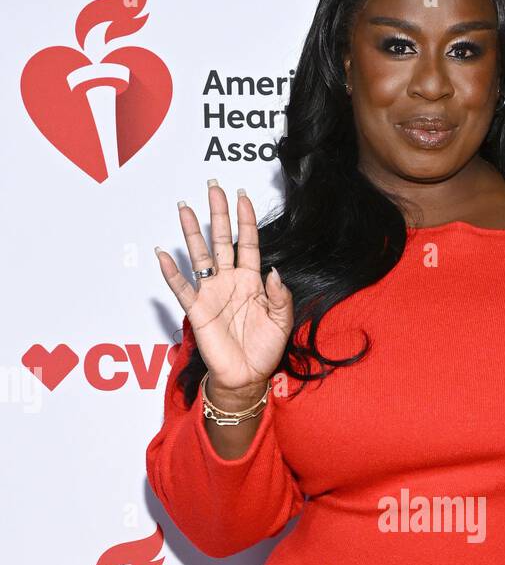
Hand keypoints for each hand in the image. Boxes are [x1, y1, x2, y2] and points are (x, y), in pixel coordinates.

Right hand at [154, 182, 291, 395]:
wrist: (247, 377)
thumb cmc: (264, 350)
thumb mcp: (282, 321)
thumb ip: (280, 295)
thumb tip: (272, 270)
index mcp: (251, 281)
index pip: (247, 243)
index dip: (245, 220)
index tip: (242, 196)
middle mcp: (229, 281)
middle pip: (221, 240)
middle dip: (218, 214)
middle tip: (213, 187)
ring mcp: (211, 293)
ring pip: (199, 256)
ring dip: (192, 232)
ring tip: (185, 208)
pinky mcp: (197, 311)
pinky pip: (181, 288)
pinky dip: (171, 272)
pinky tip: (163, 254)